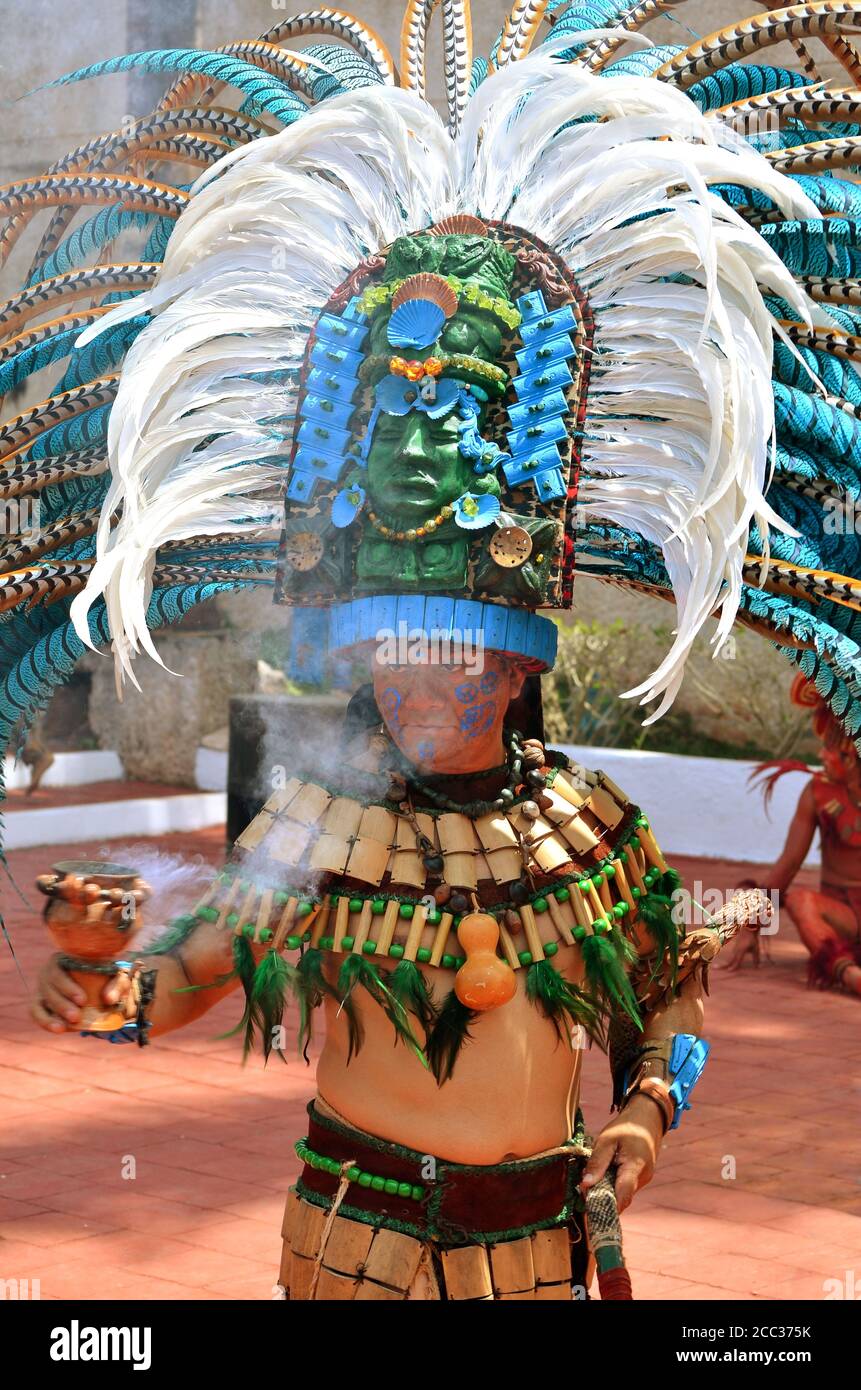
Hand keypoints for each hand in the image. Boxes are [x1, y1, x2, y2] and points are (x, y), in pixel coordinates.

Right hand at [31, 953, 132, 1033]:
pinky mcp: (40, 1001)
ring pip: (39, 1000)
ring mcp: (42, 986)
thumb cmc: (108, 976)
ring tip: (65, 1027)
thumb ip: (116, 985)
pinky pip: (36, 1011)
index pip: (59, 969)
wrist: (102, 983)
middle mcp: (50, 970)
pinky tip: (58, 1029)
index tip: (83, 1001)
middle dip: (61, 1004)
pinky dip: (45, 1021)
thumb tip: (108, 999)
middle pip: (48, 986)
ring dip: (50, 1016)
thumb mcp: (117, 978)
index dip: (68, 987)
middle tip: (76, 1017)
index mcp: (66, 958)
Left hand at [580, 1093, 664, 1211]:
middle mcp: (642, 1178)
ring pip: (621, 1193)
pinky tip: (602, 1174)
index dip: (607, 1207)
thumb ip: (597, 1162)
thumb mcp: (606, 1140)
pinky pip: (624, 1187)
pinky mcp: (640, 1179)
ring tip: (591, 1178)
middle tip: (583, 1191)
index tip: (591, 1214)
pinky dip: (612, 1184)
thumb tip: (585, 1185)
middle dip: (602, 1198)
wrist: (647, 1120)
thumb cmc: (626, 1128)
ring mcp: (643, 1180)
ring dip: (606, 1190)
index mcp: (635, 1167)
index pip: (623, 1195)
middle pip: (620, 1197)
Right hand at [716, 924, 760, 971]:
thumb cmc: (752, 937)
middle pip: (729, 960)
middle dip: (722, 965)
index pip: (736, 961)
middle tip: (714, 968)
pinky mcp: (734, 946)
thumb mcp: (755, 948)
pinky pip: (731, 955)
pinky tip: (725, 962)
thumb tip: (757, 967)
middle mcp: (735, 950)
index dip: (733, 967)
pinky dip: (728, 960)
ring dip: (724, 963)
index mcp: (740, 951)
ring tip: (717, 967)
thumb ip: (756, 957)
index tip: (728, 971)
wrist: (747, 927)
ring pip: (730, 958)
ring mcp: (734, 948)